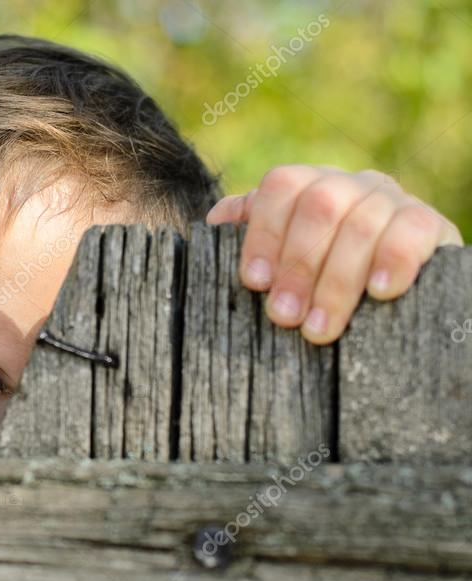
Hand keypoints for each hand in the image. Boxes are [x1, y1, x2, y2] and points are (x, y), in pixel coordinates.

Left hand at [207, 165, 462, 343]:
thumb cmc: (322, 268)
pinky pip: (413, 231)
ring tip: (318, 330)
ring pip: (362, 225)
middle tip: (283, 317)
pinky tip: (379, 293)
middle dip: (297, 265)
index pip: (281, 187)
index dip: (263, 232)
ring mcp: (392, 200)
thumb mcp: (287, 250)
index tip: (254, 282)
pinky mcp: (429, 224)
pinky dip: (394, 261)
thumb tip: (217, 220)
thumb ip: (255, 231)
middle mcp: (350, 184)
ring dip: (336, 282)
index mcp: (310, 185)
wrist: (397, 275)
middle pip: (320, 205)